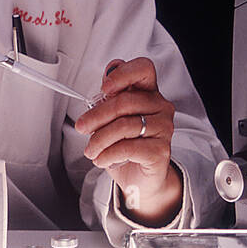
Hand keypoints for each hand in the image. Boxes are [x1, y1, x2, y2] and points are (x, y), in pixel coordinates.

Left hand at [74, 57, 182, 225]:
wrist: (140, 178)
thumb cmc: (126, 145)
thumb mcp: (112, 120)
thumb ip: (108, 101)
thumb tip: (99, 93)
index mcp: (148, 92)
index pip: (143, 69)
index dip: (123, 74)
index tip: (104, 88)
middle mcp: (160, 106)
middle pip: (125, 101)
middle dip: (97, 115)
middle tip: (82, 127)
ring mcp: (164, 128)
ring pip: (125, 126)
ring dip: (100, 139)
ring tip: (91, 150)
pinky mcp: (161, 150)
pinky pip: (128, 148)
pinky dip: (108, 154)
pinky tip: (102, 159)